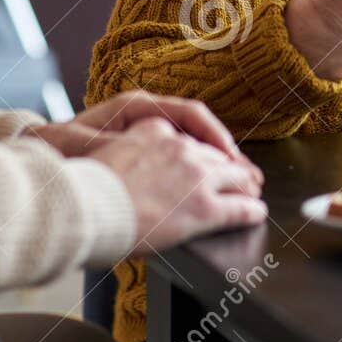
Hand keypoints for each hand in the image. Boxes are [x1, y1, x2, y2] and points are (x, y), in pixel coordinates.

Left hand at [29, 91, 260, 184]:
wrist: (35, 157)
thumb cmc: (56, 151)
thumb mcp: (82, 148)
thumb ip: (113, 150)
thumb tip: (142, 157)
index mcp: (136, 107)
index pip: (189, 114)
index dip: (216, 137)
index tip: (232, 160)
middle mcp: (146, 115)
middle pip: (199, 129)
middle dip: (227, 155)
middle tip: (251, 179)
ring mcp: (146, 132)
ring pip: (194, 144)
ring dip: (219, 165)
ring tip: (243, 185)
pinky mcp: (144, 149)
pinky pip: (181, 157)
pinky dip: (200, 172)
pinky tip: (212, 191)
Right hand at [88, 117, 266, 253]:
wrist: (84, 207)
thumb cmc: (85, 188)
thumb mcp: (105, 151)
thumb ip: (128, 149)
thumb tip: (131, 163)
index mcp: (154, 129)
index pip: (188, 139)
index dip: (202, 154)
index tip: (207, 161)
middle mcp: (180, 148)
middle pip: (216, 157)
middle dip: (230, 169)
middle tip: (242, 179)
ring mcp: (196, 176)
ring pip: (234, 178)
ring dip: (245, 187)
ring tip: (253, 194)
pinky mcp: (205, 207)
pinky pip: (239, 207)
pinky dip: (251, 210)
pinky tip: (257, 213)